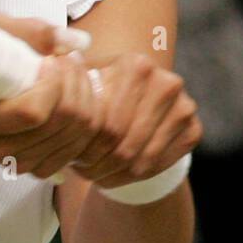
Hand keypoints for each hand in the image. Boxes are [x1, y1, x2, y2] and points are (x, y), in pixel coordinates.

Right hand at [0, 13, 99, 180]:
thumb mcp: (1, 30)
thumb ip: (36, 33)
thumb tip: (76, 41)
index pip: (32, 112)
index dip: (54, 83)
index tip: (50, 60)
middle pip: (57, 125)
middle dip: (75, 84)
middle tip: (68, 59)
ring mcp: (13, 162)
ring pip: (73, 138)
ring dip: (84, 99)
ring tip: (71, 74)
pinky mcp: (34, 166)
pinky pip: (76, 151)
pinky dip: (85, 122)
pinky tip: (75, 97)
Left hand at [66, 52, 201, 191]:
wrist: (138, 107)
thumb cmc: (101, 95)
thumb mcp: (84, 84)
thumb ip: (66, 84)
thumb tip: (48, 76)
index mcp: (136, 65)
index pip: (108, 123)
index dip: (86, 147)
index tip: (71, 158)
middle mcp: (166, 82)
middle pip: (125, 143)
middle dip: (98, 162)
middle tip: (81, 171)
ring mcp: (185, 106)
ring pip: (141, 160)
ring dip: (112, 173)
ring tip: (93, 173)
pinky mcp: (194, 129)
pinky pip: (159, 166)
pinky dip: (132, 177)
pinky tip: (113, 174)